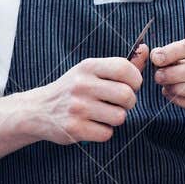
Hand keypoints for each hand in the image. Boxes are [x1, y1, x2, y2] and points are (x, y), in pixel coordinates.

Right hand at [27, 51, 145, 144]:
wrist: (38, 110)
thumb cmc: (72, 89)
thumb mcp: (90, 71)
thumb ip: (120, 64)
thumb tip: (146, 49)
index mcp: (88, 66)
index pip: (125, 69)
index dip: (136, 80)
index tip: (130, 86)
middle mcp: (81, 85)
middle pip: (127, 96)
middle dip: (128, 103)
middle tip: (117, 104)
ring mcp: (77, 107)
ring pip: (119, 117)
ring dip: (115, 119)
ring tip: (102, 114)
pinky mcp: (74, 128)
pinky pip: (106, 134)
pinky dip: (103, 132)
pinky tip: (92, 125)